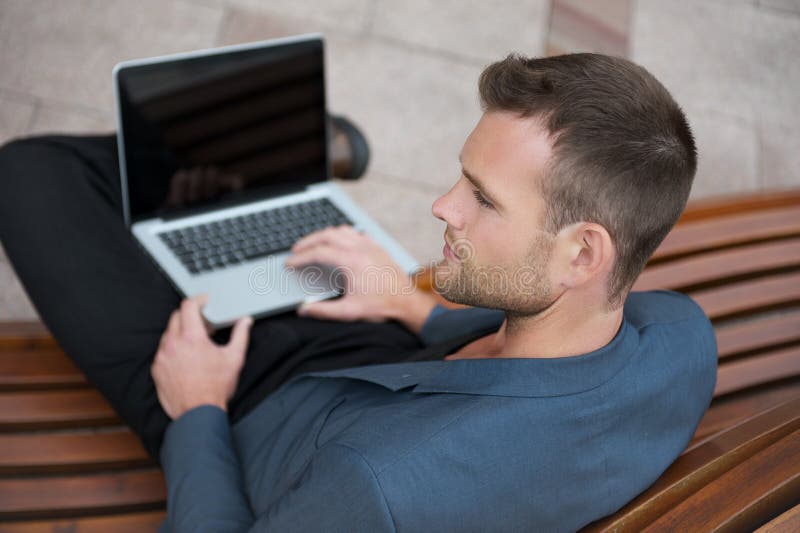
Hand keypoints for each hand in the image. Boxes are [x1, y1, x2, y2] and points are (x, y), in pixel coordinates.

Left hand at [151, 295, 252, 419]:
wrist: (198, 412)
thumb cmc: (216, 387)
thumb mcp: (234, 359)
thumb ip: (240, 335)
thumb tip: (245, 322)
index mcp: (192, 338)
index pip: (188, 306)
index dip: (198, 300)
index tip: (204, 302)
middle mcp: (173, 344)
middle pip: (176, 316)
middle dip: (189, 315)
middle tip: (203, 323)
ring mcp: (162, 356)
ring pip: (168, 333)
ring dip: (181, 332)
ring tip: (196, 342)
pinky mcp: (157, 369)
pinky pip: (163, 350)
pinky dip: (173, 348)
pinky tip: (186, 357)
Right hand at [285, 225, 436, 332]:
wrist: (406, 301)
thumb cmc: (381, 305)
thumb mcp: (349, 311)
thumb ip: (323, 310)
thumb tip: (303, 309)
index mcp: (351, 262)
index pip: (319, 252)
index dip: (300, 257)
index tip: (290, 262)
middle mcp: (360, 248)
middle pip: (326, 236)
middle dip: (307, 241)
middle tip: (296, 250)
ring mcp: (369, 245)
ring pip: (340, 230)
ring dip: (323, 235)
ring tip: (312, 244)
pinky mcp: (376, 246)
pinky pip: (354, 232)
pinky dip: (340, 234)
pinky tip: (336, 242)